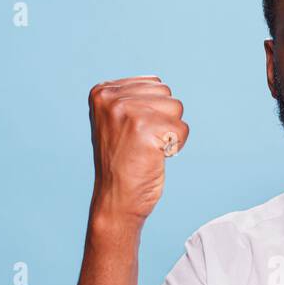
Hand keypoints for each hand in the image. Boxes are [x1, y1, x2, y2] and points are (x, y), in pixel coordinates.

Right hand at [87, 75, 188, 223]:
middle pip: (166, 94)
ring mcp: (126, 111)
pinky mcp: (143, 128)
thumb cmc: (122, 164)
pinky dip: (175, 146)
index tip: (134, 134)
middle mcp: (110, 97)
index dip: (154, 113)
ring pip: (176, 108)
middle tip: (141, 144)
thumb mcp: (118, 122)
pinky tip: (154, 157)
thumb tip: (162, 87)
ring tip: (147, 149)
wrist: (115, 200)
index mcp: (102, 91)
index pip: (154, 84)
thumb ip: (134, 99)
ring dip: (169, 133)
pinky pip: (181, 129)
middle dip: (163, 121)